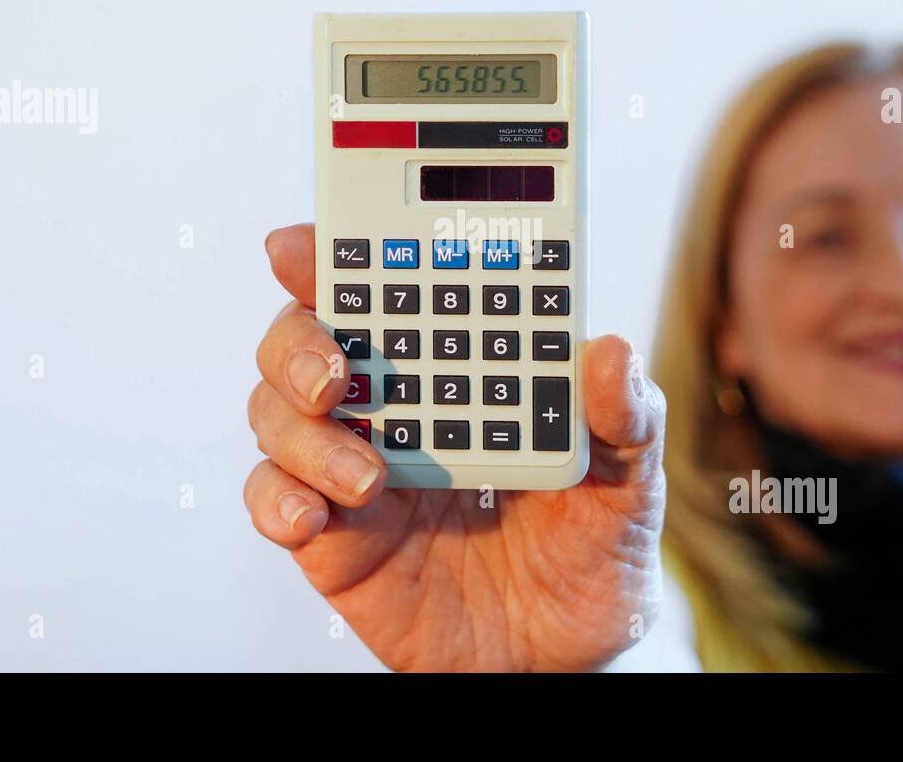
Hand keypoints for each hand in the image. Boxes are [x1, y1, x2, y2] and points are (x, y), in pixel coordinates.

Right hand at [244, 223, 666, 671]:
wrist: (568, 657)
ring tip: (368, 472)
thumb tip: (609, 352)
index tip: (306, 246)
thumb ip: (624, 416)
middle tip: (335, 369)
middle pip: (306, 341)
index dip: (338, 260)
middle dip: (299, 339)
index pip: (388, 295)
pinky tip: (313, 515)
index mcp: (459, 371)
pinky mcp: (335, 539)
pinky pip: (274, 503)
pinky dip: (278, 500)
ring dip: (302, 432)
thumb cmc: (592, 548)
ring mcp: (355, 469)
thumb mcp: (628, 478)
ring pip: (276, 416)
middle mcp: (396, 408)